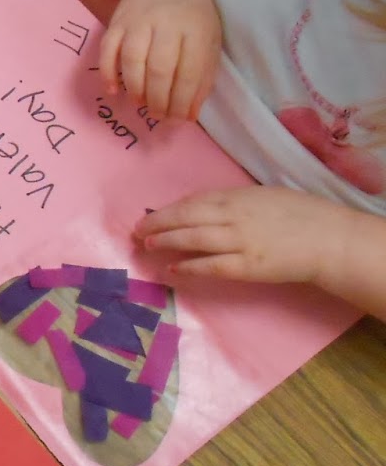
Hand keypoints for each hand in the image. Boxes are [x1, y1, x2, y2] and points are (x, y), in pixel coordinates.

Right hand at [98, 0, 221, 120]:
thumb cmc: (191, 14)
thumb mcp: (209, 38)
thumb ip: (203, 74)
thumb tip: (189, 114)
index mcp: (196, 28)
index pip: (189, 71)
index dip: (183, 100)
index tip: (179, 118)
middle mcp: (166, 23)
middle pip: (160, 68)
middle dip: (159, 99)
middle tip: (159, 115)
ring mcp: (138, 21)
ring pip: (133, 60)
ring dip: (136, 89)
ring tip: (141, 104)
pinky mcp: (116, 22)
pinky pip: (107, 50)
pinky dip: (108, 73)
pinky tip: (114, 91)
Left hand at [136, 186, 359, 285]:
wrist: (329, 239)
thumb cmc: (298, 214)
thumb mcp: (263, 196)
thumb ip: (233, 201)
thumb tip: (201, 209)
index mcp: (237, 197)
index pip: (193, 202)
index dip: (168, 210)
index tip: (150, 215)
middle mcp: (233, 217)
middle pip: (186, 218)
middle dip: (157, 223)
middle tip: (136, 230)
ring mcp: (239, 242)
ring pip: (193, 240)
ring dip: (167, 242)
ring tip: (148, 244)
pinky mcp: (247, 266)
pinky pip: (211, 266)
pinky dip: (190, 267)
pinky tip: (174, 268)